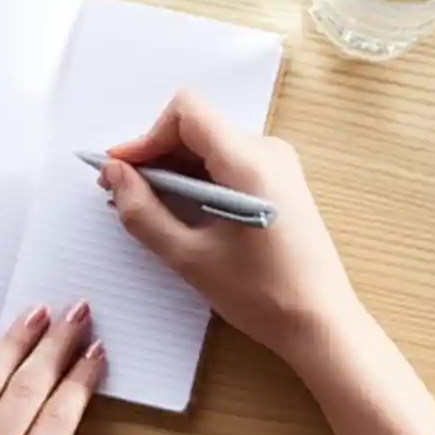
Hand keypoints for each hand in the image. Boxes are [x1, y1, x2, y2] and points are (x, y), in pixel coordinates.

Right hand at [100, 90, 357, 363]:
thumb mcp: (189, 257)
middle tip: (120, 192)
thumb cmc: (260, 295)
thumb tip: (113, 174)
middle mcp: (267, 150)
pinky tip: (176, 209)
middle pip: (194, 127)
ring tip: (143, 205)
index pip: (186, 111)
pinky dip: (194, 178)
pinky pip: (225, 162)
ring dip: (171, 168)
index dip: (145, 137)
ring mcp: (277, 164)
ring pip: (207, 144)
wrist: (321, 323)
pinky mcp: (278, 181)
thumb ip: (142, 211)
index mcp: (249, 162)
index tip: (119, 171)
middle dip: (153, 154)